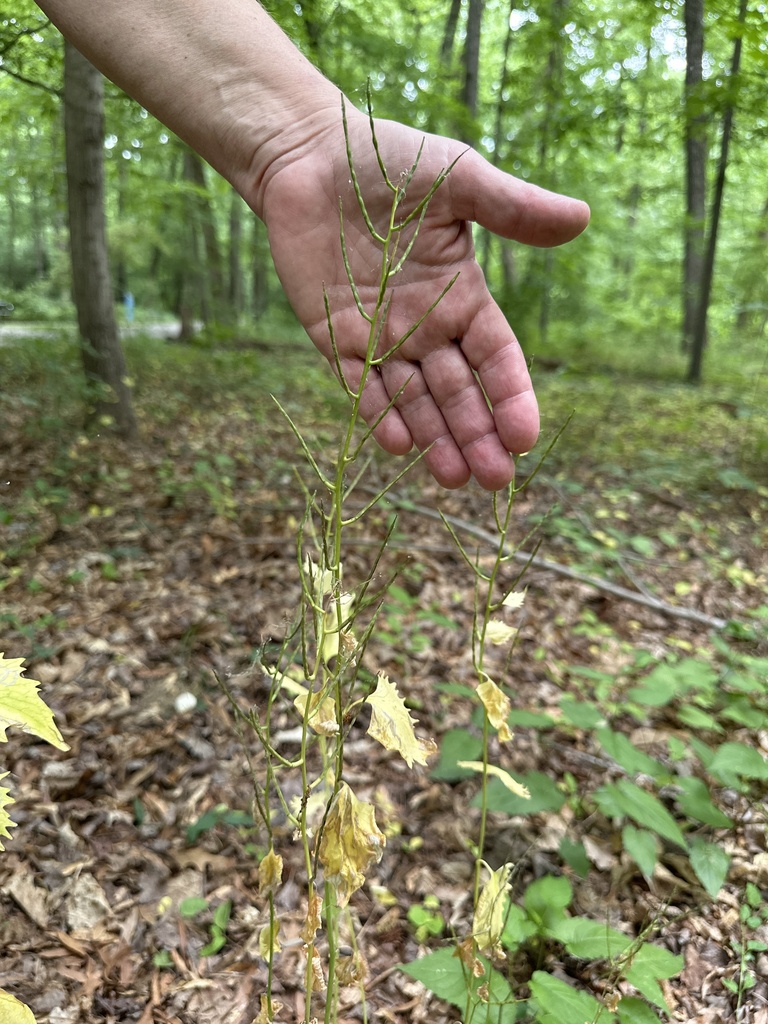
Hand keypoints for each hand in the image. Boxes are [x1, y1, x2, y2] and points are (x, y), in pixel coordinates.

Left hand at [258, 105, 588, 489]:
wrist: (311, 155)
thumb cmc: (390, 161)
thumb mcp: (459, 180)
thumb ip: (512, 208)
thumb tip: (581, 219)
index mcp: (461, 296)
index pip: (495, 357)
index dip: (511, 396)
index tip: (526, 436)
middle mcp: (424, 325)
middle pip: (458, 392)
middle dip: (478, 435)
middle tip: (495, 480)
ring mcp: (378, 335)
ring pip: (413, 400)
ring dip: (434, 439)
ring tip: (454, 479)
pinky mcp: (333, 336)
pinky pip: (358, 384)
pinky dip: (377, 414)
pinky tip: (398, 445)